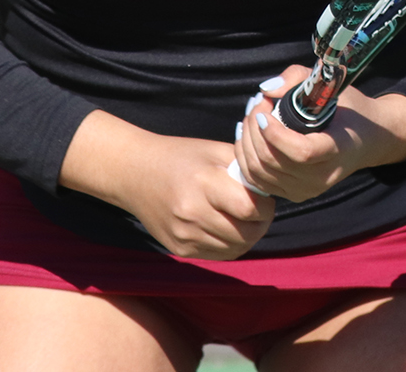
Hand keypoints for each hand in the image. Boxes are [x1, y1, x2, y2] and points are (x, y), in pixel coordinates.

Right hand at [59, 111, 274, 259]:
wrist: (134, 173)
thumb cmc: (180, 157)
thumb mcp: (213, 151)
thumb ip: (244, 169)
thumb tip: (271, 188)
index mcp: (204, 182)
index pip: (249, 208)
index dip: (264, 205)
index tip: (263, 198)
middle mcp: (192, 212)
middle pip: (246, 233)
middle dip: (260, 224)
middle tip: (259, 212)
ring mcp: (184, 234)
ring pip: (235, 248)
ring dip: (247, 236)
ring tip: (244, 219)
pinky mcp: (180, 249)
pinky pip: (219, 255)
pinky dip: (230, 244)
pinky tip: (227, 228)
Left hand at [232, 64, 405, 202]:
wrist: (365, 140)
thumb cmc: (347, 109)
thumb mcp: (331, 85)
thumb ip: (297, 78)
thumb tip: (266, 90)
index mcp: (338, 150)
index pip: (301, 152)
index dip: (275, 134)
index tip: (264, 111)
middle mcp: (323, 177)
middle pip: (272, 161)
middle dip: (254, 129)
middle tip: (257, 104)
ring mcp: (307, 190)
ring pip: (259, 172)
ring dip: (246, 141)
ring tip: (252, 116)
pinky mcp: (294, 195)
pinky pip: (256, 181)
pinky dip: (245, 157)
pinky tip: (249, 136)